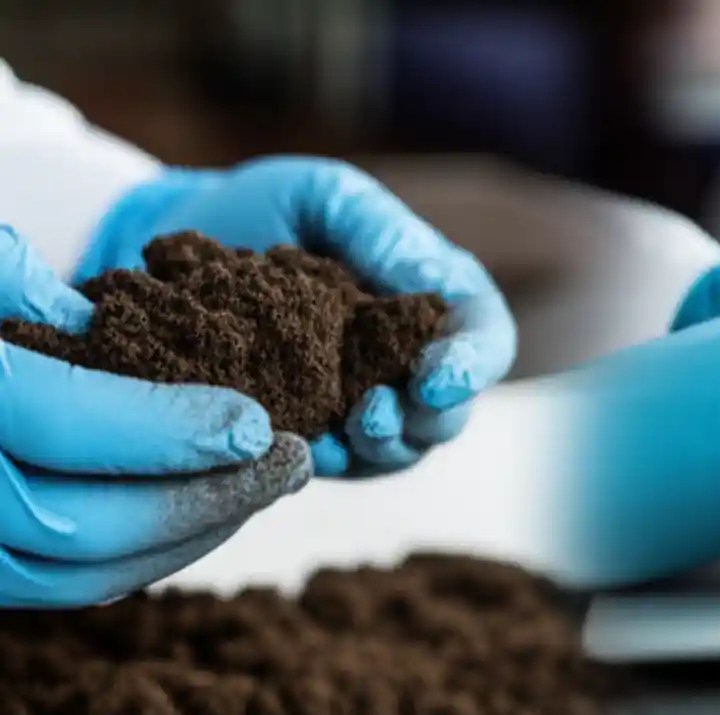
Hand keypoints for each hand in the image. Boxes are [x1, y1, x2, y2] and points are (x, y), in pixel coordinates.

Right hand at [0, 227, 309, 606]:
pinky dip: (145, 555)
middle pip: (81, 526)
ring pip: (77, 576)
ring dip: (189, 536)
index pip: (58, 424)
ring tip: (265, 486)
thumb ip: (22, 286)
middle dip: (204, 499)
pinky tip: (212, 508)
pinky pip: (60, 584)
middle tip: (289, 463)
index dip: (165, 429)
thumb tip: (103, 325)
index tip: (257, 424)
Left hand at [76, 157, 516, 475]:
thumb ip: (380, 232)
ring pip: (404, 448)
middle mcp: (409, 357)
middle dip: (425, 419)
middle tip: (377, 414)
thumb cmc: (267, 209)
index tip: (435, 378)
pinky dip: (327, 461)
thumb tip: (431, 286)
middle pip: (452, 407)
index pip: (484, 336)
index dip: (473, 364)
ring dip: (383, 447)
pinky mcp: (318, 432)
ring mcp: (366, 401)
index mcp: (433, 296)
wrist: (185, 243)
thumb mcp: (325, 196)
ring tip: (346, 432)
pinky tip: (299, 449)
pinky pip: (341, 464)